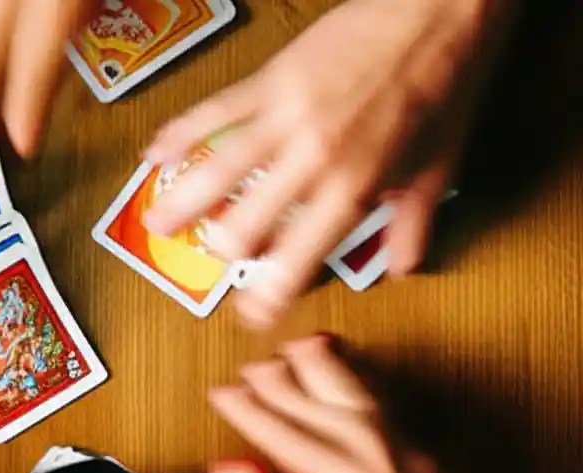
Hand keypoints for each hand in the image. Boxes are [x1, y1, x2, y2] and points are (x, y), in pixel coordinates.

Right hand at [145, 0, 503, 327]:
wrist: (436, 11)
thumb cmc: (445, 84)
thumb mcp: (439, 167)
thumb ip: (413, 224)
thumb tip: (402, 269)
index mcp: (355, 189)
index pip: (297, 259)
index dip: (268, 297)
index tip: (253, 315)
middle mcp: (313, 160)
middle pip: (245, 224)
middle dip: (220, 254)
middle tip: (210, 265)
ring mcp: (285, 119)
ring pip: (218, 172)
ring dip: (181, 204)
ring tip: (156, 225)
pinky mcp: (269, 81)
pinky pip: (214, 112)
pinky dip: (181, 134)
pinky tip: (155, 152)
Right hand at [207, 335, 429, 472]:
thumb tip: (230, 466)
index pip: (288, 430)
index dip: (250, 408)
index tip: (226, 391)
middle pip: (336, 404)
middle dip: (293, 379)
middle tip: (262, 362)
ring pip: (374, 411)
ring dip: (337, 382)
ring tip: (310, 356)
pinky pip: (397, 436)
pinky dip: (367, 413)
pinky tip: (352, 410)